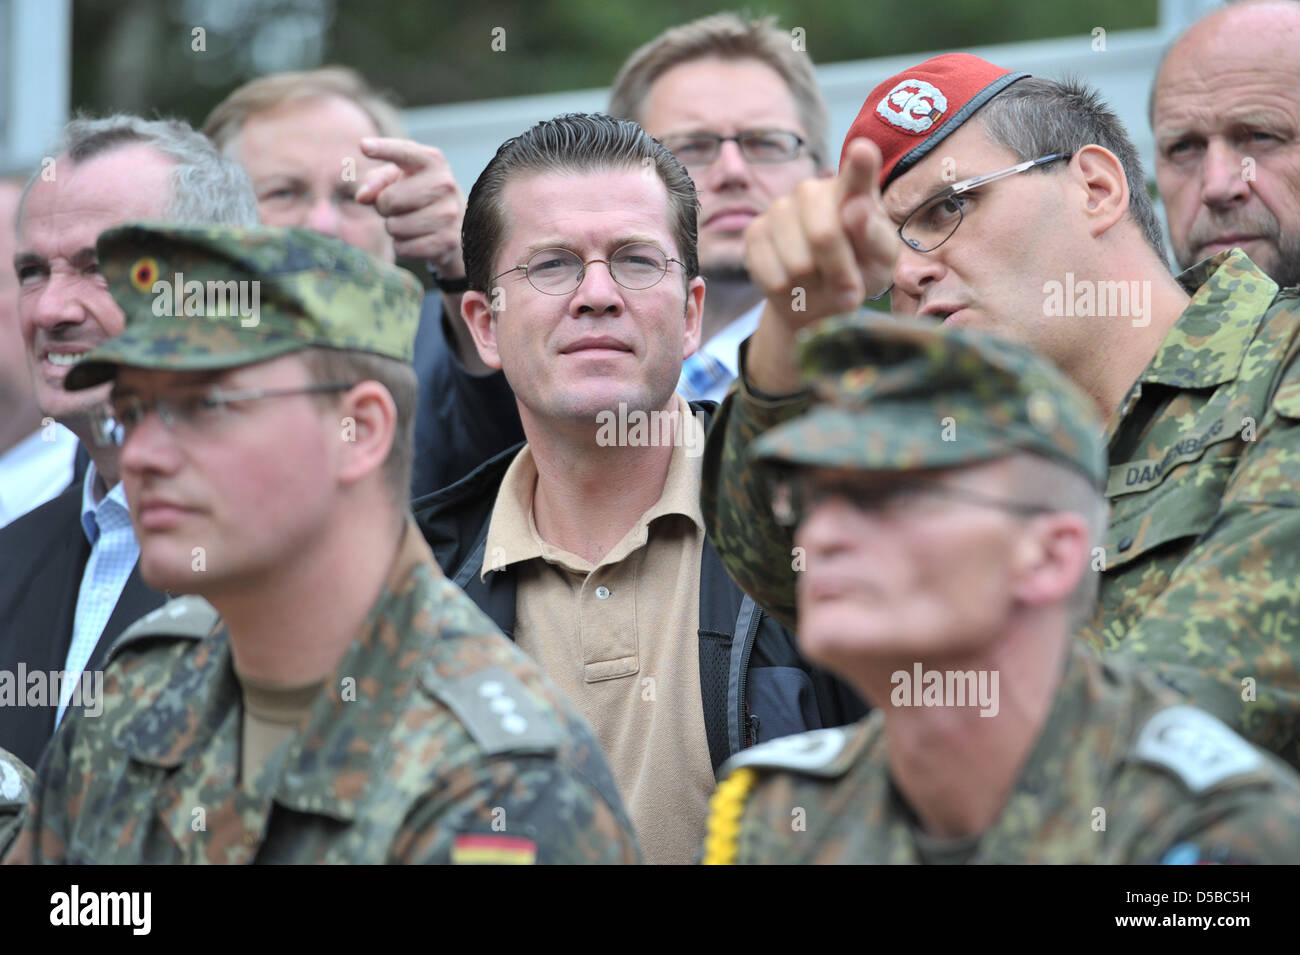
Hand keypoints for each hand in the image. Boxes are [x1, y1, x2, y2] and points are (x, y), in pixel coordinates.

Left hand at [356, 137, 465, 275]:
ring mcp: (448, 213)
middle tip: (399, 207)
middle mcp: (444, 184)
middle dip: (384, 207)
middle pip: (388, 199)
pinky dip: (403, 246)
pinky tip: (418, 239)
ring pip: (394, 226)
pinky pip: (403, 247)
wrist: (458, 225)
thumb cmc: (419, 196)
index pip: (404, 153)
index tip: (363, 146)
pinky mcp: (447, 241)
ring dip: (394, 228)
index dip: (383, 150)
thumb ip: (376, 181)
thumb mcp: (399, 179)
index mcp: (432, 161)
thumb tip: (361, 196)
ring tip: (411, 222)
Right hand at [742, 137, 896, 331]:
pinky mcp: (754, 232)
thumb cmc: (859, 271)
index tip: (864, 151)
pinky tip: (796, 285)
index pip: (858, 173)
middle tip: (850, 287)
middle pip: (823, 235)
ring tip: (821, 282)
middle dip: (838, 270)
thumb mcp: (881, 259)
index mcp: (854, 191)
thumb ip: (873, 235)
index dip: (861, 164)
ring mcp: (779, 209)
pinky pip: (774, 277)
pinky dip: (790, 293)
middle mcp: (813, 191)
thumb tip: (856, 208)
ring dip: (814, 286)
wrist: (820, 298)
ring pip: (798, 263)